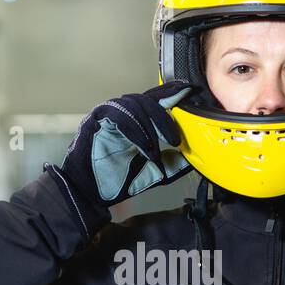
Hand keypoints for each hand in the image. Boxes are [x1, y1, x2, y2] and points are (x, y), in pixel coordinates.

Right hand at [50, 81, 195, 209]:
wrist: (89, 193)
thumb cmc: (116, 180)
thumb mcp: (153, 172)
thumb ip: (173, 163)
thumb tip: (194, 157)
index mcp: (135, 120)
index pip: (156, 100)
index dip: (172, 93)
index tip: (191, 91)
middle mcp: (121, 113)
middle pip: (147, 99)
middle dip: (166, 116)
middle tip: (177, 138)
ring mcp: (107, 115)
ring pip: (135, 105)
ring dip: (152, 125)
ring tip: (161, 146)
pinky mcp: (96, 121)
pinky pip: (119, 116)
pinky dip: (136, 131)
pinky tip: (146, 147)